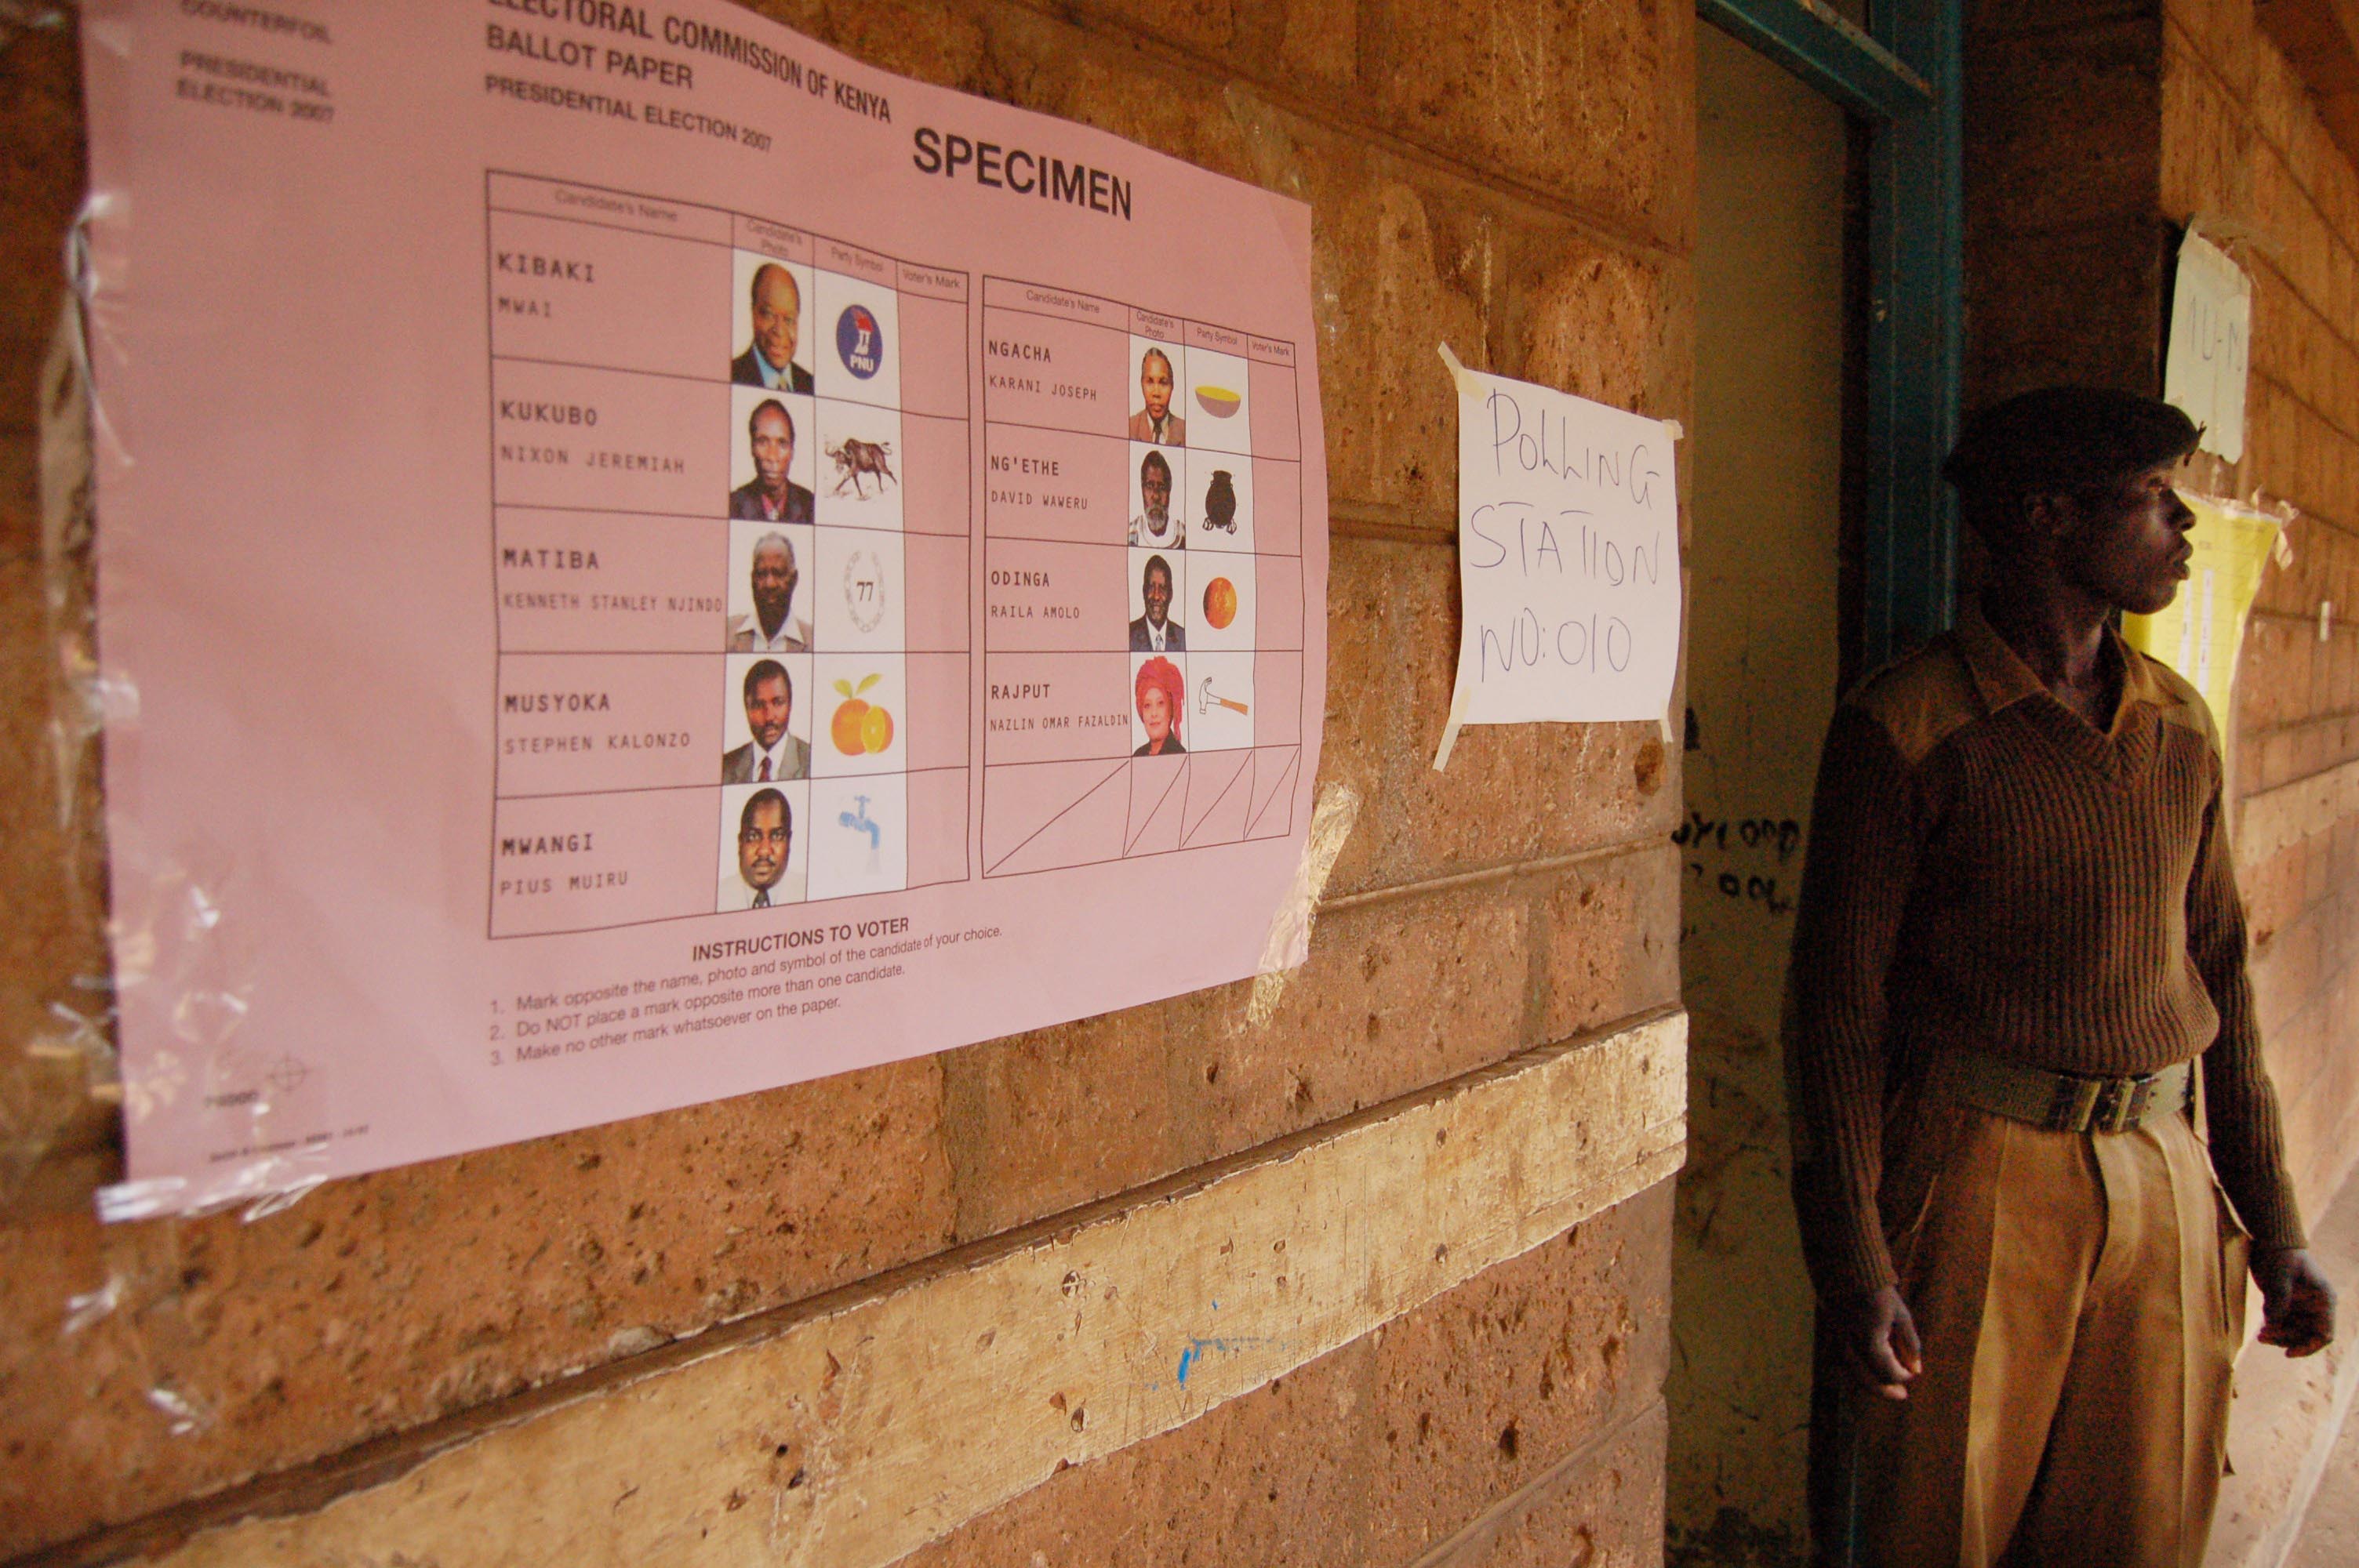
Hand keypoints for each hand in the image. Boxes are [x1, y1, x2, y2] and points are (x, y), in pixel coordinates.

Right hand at [1835, 1285, 1921, 1399]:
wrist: (1845, 1270)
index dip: (1904, 1376)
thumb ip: (1909, 1344)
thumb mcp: (1901, 1315)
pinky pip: (1845, 1364)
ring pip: (1854, 1375)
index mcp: (1869, 1341)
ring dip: (1872, 1383)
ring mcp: (1837, 1343)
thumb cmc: (1878, 1291)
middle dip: (1886, 1390)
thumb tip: (1917, 1369)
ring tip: (1887, 1386)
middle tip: (1902, 1396)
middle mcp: (1850, 1347)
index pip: (1889, 1372)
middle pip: (1868, 1380)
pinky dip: (1860, 1372)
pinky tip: (1871, 1370)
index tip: (1913, 1372)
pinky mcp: (1831, 1337)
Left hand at [2252, 1247, 2335, 1356]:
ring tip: (2260, 1335)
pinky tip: (2260, 1330)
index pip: (2324, 1334)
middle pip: (2305, 1336)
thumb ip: (2279, 1301)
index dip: (2309, 1347)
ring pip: (2293, 1332)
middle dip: (2286, 1340)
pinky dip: (2272, 1328)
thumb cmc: (2280, 1255)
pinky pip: (2282, 1324)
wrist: (2271, 1240)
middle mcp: (2315, 1306)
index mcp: (2323, 1300)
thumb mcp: (2280, 1277)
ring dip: (2278, 1337)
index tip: (2289, 1353)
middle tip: (2263, 1336)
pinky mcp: (2286, 1304)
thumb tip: (2272, 1325)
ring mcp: (2300, 1306)